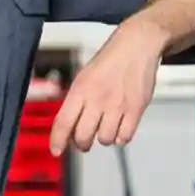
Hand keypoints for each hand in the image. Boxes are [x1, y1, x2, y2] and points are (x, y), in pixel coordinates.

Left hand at [48, 17, 166, 155]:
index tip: (56, 150)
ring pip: (105, 140)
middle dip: (82, 143)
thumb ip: (77, 100)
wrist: (137, 45)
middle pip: (83, 137)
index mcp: (80, 89)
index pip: (63, 122)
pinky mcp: (136, 109)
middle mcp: (97, 99)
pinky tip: (120, 127)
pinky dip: (121, 137)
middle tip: (84, 140)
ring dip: (103, 138)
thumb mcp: (85, 76)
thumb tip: (68, 126)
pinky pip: (125, 137)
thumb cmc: (110, 59)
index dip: (57, 140)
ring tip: (106, 127)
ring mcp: (117, 105)